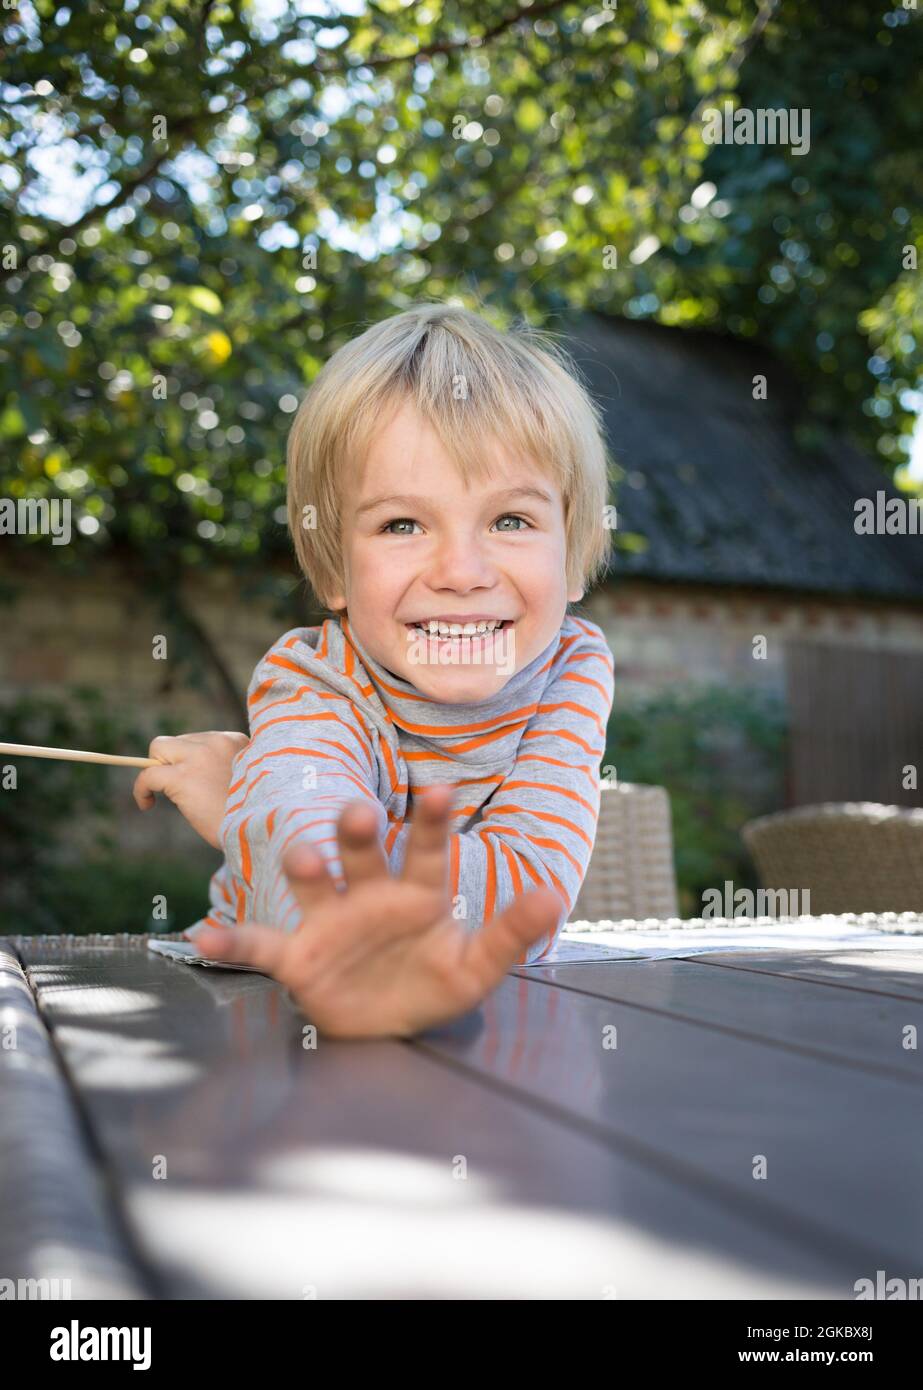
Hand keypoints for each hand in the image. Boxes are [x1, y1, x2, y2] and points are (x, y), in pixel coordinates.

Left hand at [132, 731, 249, 847]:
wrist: (260, 831)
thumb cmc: (256, 816)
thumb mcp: (248, 784)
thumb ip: (229, 772)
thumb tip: (196, 779)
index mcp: (237, 743)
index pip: (203, 740)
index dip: (192, 759)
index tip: (192, 779)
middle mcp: (217, 743)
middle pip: (179, 741)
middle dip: (173, 762)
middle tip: (178, 788)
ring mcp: (198, 758)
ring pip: (158, 747)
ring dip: (157, 769)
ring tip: (160, 794)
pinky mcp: (182, 778)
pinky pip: (148, 775)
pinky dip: (141, 789)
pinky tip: (147, 804)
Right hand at [192, 784, 562, 1038]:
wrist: (385, 1032)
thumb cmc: (430, 986)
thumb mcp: (476, 969)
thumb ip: (510, 934)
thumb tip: (551, 896)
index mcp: (417, 893)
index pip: (427, 850)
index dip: (432, 822)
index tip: (440, 791)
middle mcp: (369, 896)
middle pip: (363, 854)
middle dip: (360, 832)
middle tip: (362, 810)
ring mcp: (329, 924)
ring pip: (314, 885)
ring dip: (306, 868)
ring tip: (303, 857)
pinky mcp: (296, 959)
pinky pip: (260, 947)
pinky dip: (233, 941)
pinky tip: (204, 937)